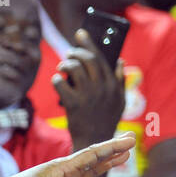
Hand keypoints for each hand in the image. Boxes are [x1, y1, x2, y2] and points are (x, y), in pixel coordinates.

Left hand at [0, 133, 133, 176]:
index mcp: (60, 166)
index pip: (91, 153)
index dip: (111, 146)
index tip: (129, 139)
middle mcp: (64, 173)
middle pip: (93, 160)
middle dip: (112, 151)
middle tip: (132, 141)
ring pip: (89, 174)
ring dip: (106, 167)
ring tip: (125, 158)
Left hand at [53, 28, 124, 146]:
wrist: (95, 142)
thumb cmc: (106, 120)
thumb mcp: (119, 100)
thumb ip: (119, 80)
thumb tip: (119, 61)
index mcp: (113, 84)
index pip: (101, 57)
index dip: (89, 43)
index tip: (79, 34)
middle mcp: (102, 87)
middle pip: (88, 60)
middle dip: (76, 51)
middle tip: (68, 51)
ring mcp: (88, 96)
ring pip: (75, 69)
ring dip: (66, 63)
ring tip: (62, 65)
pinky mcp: (74, 105)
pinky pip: (62, 85)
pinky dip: (57, 80)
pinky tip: (56, 80)